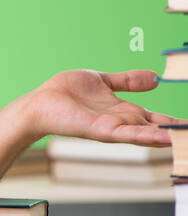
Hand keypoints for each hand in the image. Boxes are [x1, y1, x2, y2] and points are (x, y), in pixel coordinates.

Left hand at [27, 69, 187, 146]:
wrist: (40, 101)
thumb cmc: (66, 92)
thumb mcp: (103, 81)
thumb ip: (128, 81)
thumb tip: (155, 77)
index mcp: (126, 111)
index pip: (158, 119)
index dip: (177, 123)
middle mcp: (123, 122)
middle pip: (159, 130)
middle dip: (180, 134)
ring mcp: (114, 128)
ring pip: (149, 134)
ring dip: (171, 137)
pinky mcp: (102, 130)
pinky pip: (129, 134)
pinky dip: (149, 136)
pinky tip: (167, 138)